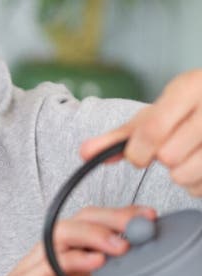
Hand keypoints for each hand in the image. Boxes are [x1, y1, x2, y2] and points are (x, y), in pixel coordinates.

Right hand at [0, 205, 154, 275]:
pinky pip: (49, 263)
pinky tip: (94, 262)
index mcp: (66, 264)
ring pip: (64, 233)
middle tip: (142, 222)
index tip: (150, 220)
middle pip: (83, 220)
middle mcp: (51, 258)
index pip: (95, 227)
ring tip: (120, 245)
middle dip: (115, 216)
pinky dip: (73, 259)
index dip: (122, 219)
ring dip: (95, 234)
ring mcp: (36, 268)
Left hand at [81, 69, 201, 196]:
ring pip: (185, 175)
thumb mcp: (155, 114)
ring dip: (179, 175)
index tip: (138, 154)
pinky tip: (200, 164)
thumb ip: (119, 136)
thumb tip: (84, 152)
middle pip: (168, 156)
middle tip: (170, 149)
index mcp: (189, 88)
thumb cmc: (186, 110)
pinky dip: (196, 183)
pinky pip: (201, 188)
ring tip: (188, 156)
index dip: (138, 151)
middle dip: (161, 159)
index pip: (152, 129)